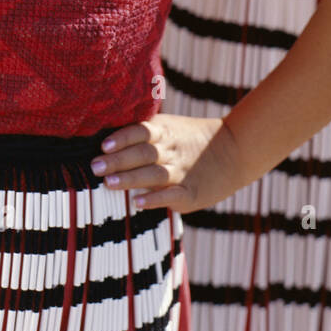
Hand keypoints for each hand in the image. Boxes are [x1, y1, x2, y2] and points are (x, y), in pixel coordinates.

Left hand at [91, 114, 239, 214]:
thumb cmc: (192, 139)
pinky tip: (138, 202)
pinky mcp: (192, 193)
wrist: (235, 150)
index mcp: (165, 131)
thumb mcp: (171, 127)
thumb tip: (106, 141)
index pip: (140, 132)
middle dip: (118, 160)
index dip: (122, 138)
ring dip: (131, 179)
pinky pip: (172, 195)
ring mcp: (182, 172)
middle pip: (143, 153)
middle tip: (95, 167)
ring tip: (109, 183)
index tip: (103, 145)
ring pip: (154, 174)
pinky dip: (155, 199)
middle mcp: (171, 150)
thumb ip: (144, 134)